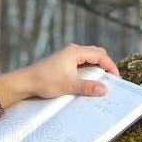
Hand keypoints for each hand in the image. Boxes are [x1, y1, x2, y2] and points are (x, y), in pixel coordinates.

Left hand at [0, 44, 119, 107]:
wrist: (25, 82)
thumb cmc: (45, 81)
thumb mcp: (69, 85)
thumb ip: (88, 87)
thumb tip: (105, 90)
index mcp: (75, 51)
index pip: (100, 55)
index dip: (110, 66)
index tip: (116, 78)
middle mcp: (72, 50)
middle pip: (96, 54)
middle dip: (105, 65)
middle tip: (111, 79)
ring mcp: (66, 56)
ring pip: (88, 58)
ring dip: (96, 68)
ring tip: (102, 81)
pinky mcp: (62, 62)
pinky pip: (80, 63)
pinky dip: (88, 70)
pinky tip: (88, 81)